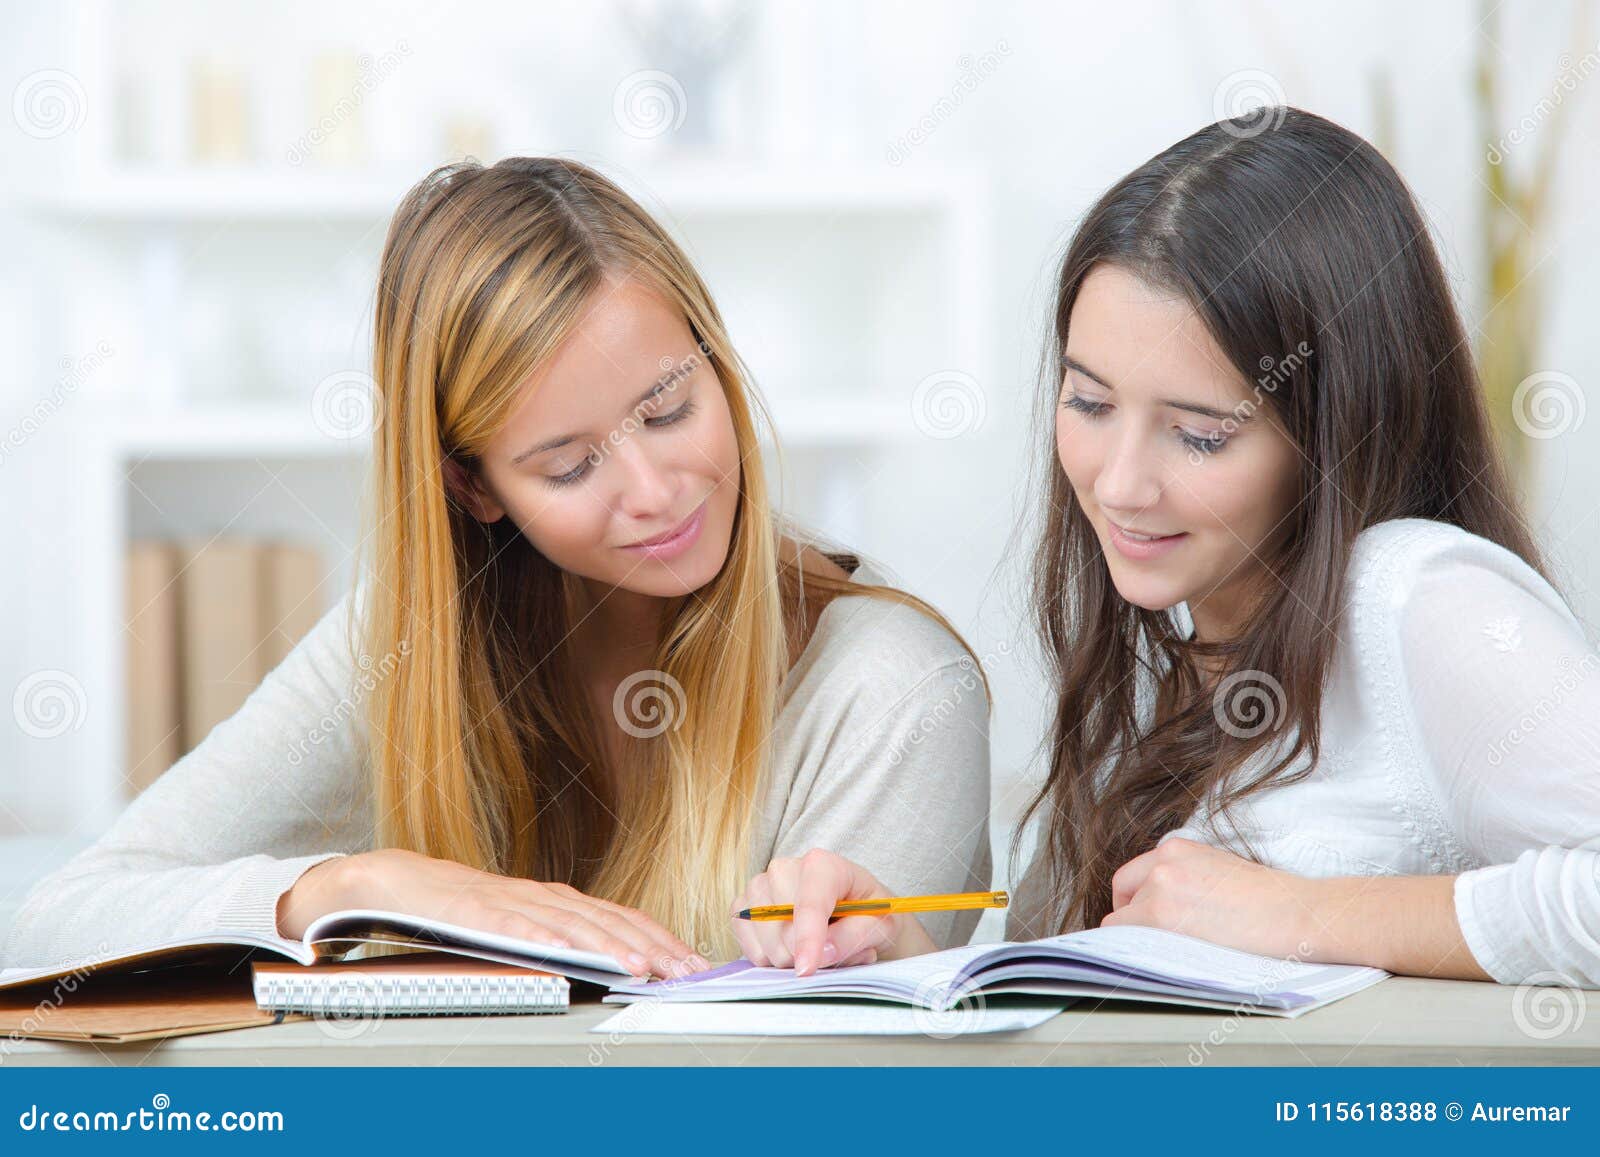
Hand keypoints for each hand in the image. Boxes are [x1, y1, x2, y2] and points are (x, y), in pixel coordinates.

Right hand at [276, 849, 707, 978]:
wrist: (407, 882)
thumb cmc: (470, 908)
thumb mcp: (528, 921)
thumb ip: (567, 936)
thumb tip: (616, 960)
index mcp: (562, 900)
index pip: (624, 918)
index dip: (661, 939)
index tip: (692, 962)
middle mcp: (547, 897)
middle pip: (611, 922)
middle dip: (654, 947)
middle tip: (686, 970)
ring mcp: (516, 903)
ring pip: (575, 926)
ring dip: (613, 947)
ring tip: (643, 967)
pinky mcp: (483, 913)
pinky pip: (519, 927)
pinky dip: (547, 939)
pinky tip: (569, 952)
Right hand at [731, 849, 936, 975]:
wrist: (854, 914)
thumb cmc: (868, 915)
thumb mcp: (880, 926)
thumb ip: (853, 938)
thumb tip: (822, 953)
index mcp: (823, 864)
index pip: (809, 902)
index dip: (807, 938)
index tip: (807, 969)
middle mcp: (784, 868)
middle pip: (780, 923)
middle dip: (801, 952)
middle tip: (829, 953)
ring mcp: (759, 886)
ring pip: (762, 938)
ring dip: (787, 959)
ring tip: (813, 949)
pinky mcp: (743, 908)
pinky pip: (747, 945)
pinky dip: (768, 959)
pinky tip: (790, 949)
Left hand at [1101, 837, 1319, 958]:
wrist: (1295, 914)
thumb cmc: (1269, 902)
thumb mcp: (1217, 872)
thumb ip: (1183, 880)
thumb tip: (1161, 908)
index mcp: (1177, 849)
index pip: (1135, 875)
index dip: (1137, 900)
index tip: (1146, 920)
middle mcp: (1163, 863)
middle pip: (1122, 893)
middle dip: (1132, 917)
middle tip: (1154, 940)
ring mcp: (1159, 888)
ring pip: (1121, 920)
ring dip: (1139, 937)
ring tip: (1170, 953)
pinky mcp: (1160, 916)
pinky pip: (1126, 940)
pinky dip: (1138, 953)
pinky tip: (1166, 961)